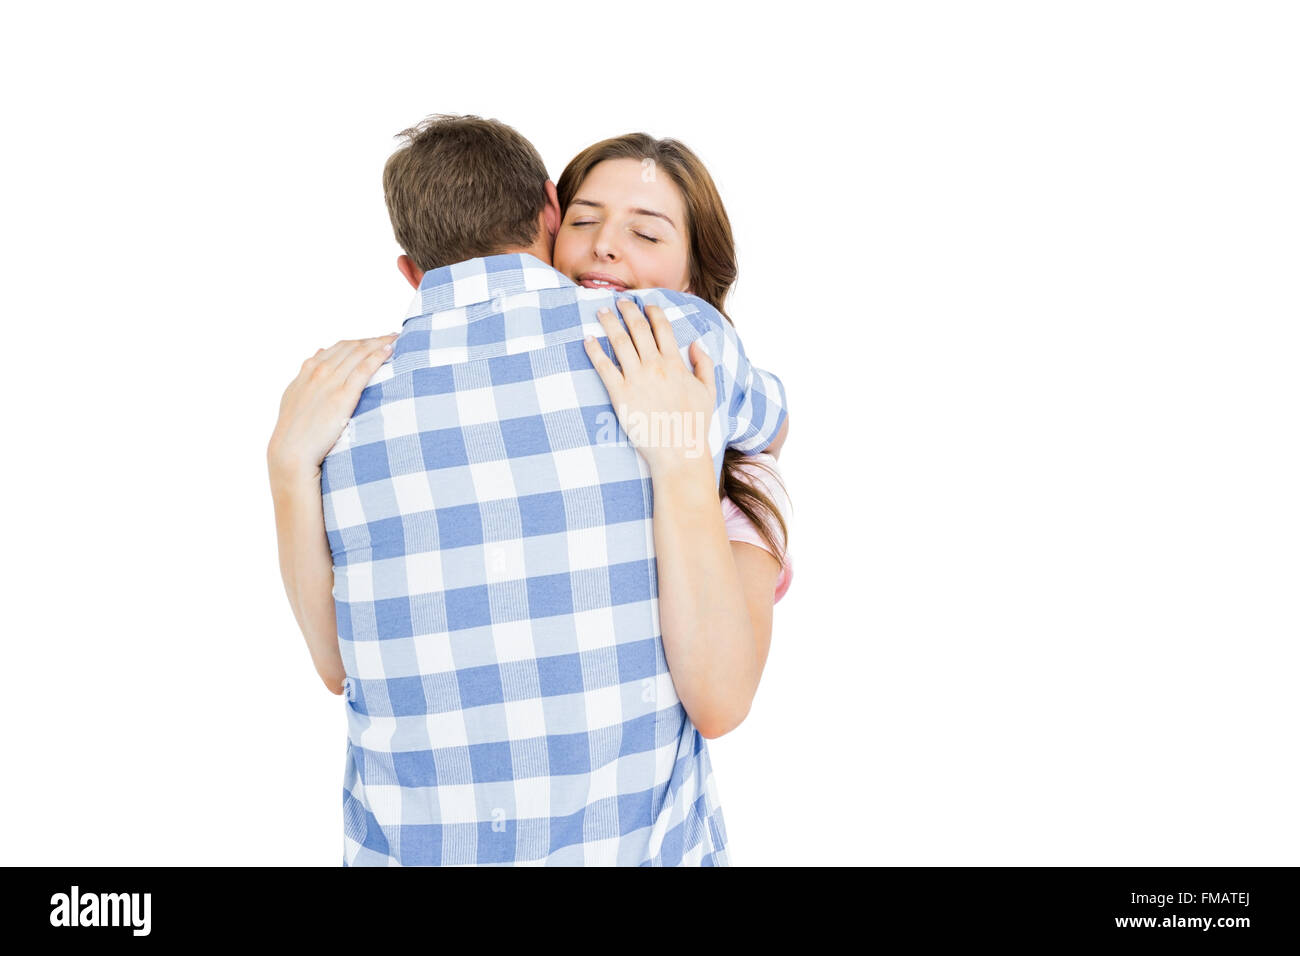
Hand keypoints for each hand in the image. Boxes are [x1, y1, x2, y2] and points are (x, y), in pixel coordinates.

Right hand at [267, 333, 398, 482]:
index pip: (340, 347)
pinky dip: (377, 357)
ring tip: (397, 339)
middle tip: (393, 336)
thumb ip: (307, 374)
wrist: (291, 450)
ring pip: (359, 353)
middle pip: (353, 346)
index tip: (376, 340)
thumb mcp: (295, 393)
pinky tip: (390, 351)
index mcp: (309, 369)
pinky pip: (363, 369)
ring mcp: (331, 382)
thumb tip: (318, 353)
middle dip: (374, 339)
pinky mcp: (342, 396)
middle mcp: (320, 370)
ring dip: (380, 343)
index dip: (360, 341)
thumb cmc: (294, 427)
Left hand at [583, 299, 714, 478]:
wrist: (678, 452)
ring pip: (619, 342)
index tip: (645, 304)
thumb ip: (704, 365)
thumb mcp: (708, 392)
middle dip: (628, 310)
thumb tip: (697, 343)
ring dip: (609, 323)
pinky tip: (587, 340)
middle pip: (638, 329)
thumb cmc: (694, 424)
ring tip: (601, 312)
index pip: (662, 328)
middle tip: (619, 301)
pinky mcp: (620, 395)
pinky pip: (604, 367)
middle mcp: (655, 366)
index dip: (653, 311)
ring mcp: (636, 380)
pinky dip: (594, 351)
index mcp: (675, 363)